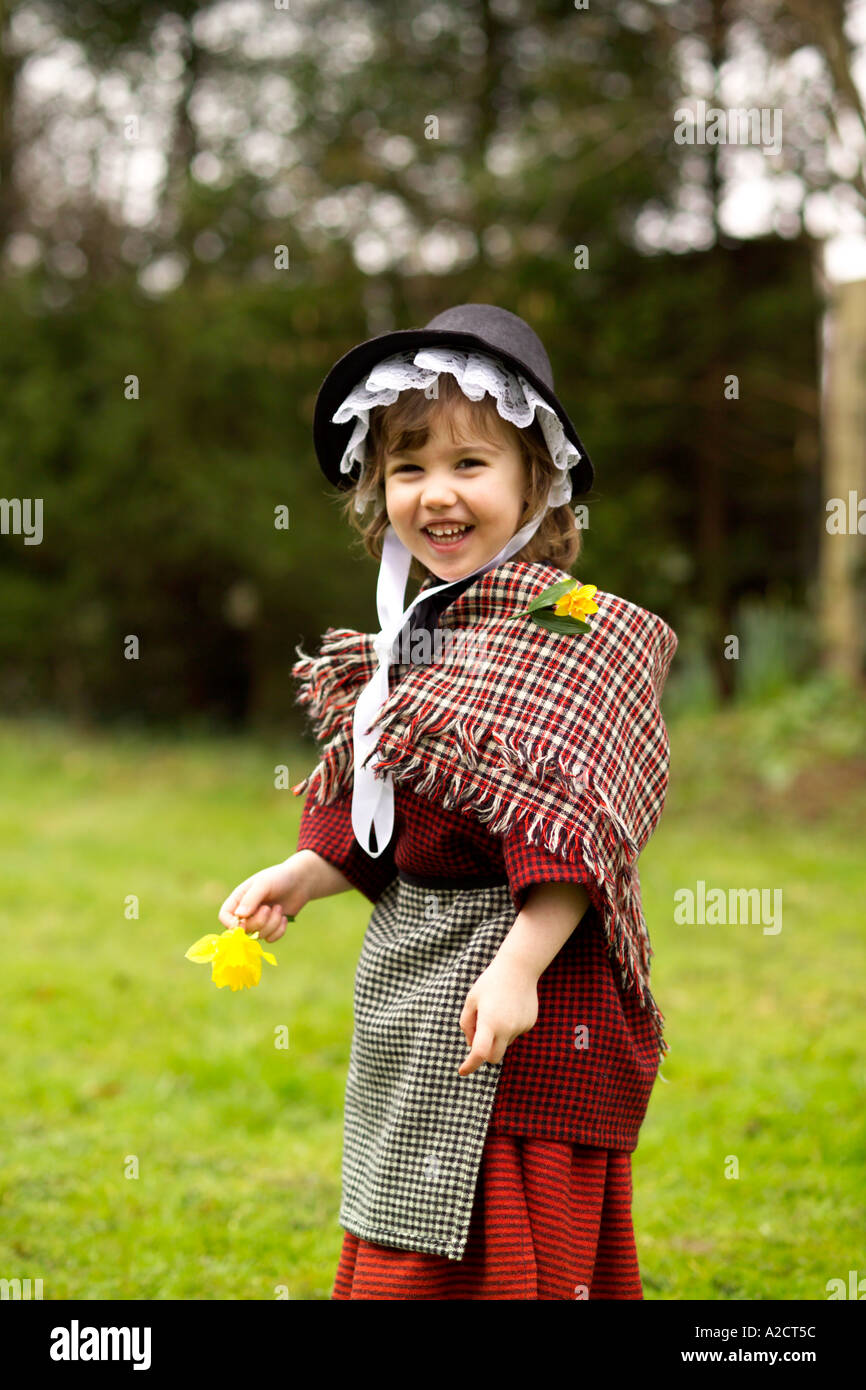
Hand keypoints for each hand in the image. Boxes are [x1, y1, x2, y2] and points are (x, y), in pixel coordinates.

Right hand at [217, 853, 311, 941]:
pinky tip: (284, 917)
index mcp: (239, 899)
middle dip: (258, 922)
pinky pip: (271, 939)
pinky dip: (279, 930)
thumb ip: (251, 899)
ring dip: (272, 924)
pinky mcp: (271, 927)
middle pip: (243, 930)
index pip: (225, 916)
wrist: (301, 881)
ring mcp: (258, 921)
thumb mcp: (264, 883)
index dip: (231, 923)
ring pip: (258, 935)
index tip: (244, 922)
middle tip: (269, 908)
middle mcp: (246, 911)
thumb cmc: (279, 878)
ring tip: (278, 908)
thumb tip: (239, 916)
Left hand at [457, 957, 538, 1076]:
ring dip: (497, 1036)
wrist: (519, 968)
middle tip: (477, 1040)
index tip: (462, 1071)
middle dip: (484, 1054)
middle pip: (494, 1057)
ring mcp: (521, 1027)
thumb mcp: (471, 1000)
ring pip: (504, 1044)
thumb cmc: (490, 982)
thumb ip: (467, 1024)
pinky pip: (514, 1033)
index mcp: (489, 1022)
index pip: (479, 1052)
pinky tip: (509, 1008)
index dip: (470, 1065)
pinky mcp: (529, 1023)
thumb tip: (471, 1045)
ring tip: (496, 1010)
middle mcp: (507, 1028)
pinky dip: (508, 1028)